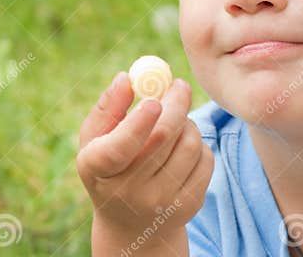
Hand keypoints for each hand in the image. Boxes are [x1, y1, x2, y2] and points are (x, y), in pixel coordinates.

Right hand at [76, 71, 213, 248]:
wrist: (132, 224)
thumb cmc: (110, 167)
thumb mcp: (96, 139)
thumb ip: (108, 107)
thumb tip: (126, 78)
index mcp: (98, 170)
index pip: (119, 148)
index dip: (138, 122)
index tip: (153, 99)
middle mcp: (128, 192)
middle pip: (162, 138)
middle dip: (175, 104)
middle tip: (179, 85)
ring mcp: (161, 202)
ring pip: (189, 144)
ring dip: (187, 123)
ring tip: (176, 123)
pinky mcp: (189, 204)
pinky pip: (205, 159)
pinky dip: (199, 143)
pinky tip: (183, 146)